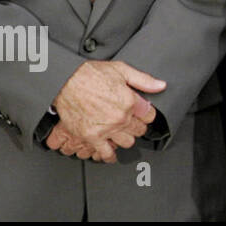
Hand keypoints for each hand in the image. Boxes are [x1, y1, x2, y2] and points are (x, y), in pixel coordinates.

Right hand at [48, 60, 165, 162]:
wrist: (65, 82)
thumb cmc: (90, 74)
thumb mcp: (122, 70)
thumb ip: (144, 80)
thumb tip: (161, 85)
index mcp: (129, 101)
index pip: (149, 115)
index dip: (147, 113)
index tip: (142, 113)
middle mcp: (119, 117)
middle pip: (139, 130)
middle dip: (137, 125)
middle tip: (131, 121)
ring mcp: (106, 128)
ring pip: (127, 142)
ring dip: (126, 138)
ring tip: (121, 132)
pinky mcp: (91, 136)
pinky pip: (106, 153)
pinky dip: (110, 155)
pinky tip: (112, 153)